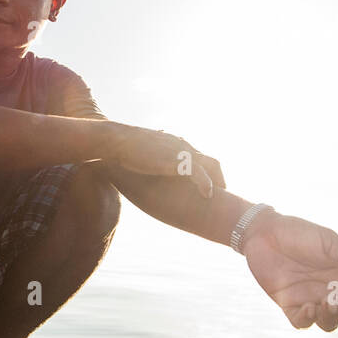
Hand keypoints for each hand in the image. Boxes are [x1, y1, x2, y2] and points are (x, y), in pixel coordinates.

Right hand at [109, 124, 224, 198]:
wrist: (117, 140)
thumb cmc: (124, 146)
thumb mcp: (141, 151)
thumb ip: (149, 155)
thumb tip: (141, 161)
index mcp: (175, 143)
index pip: (198, 155)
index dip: (205, 171)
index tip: (205, 184)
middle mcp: (183, 145)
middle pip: (210, 160)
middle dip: (218, 177)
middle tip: (220, 192)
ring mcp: (182, 151)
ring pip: (211, 165)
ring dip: (218, 180)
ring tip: (218, 197)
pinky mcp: (178, 160)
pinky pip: (200, 173)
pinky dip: (206, 184)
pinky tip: (207, 195)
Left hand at [241, 212, 337, 330]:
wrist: (266, 232)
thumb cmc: (300, 233)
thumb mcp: (328, 240)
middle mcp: (329, 292)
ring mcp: (309, 300)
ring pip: (328, 323)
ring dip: (332, 318)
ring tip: (328, 302)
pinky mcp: (288, 304)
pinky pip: (301, 322)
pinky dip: (308, 320)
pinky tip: (309, 307)